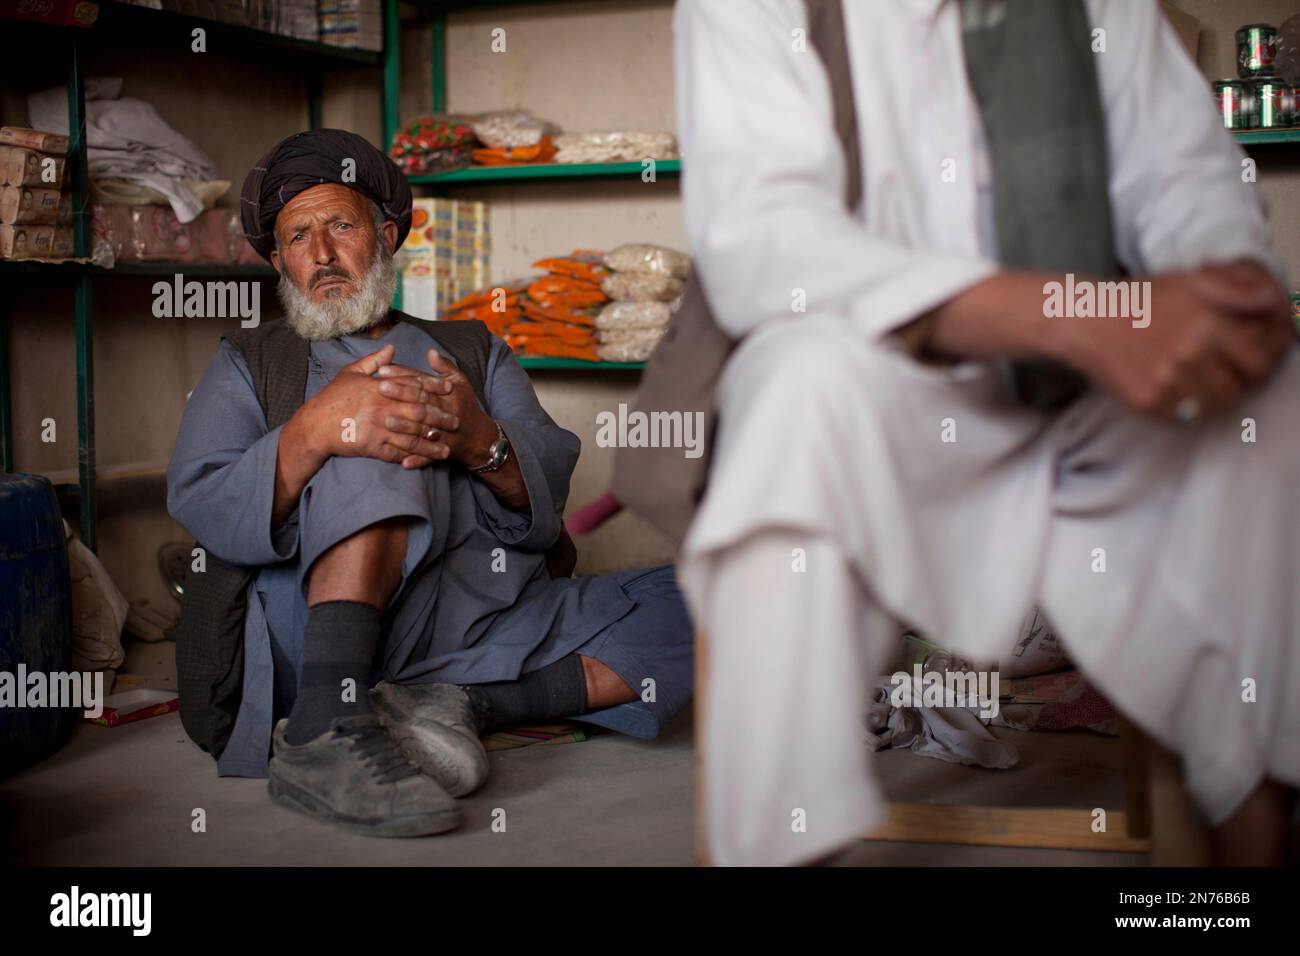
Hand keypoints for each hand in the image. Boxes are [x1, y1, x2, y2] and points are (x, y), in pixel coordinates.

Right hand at [297, 344, 456, 466]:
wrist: (314, 425)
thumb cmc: (332, 398)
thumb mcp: (350, 373)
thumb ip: (374, 361)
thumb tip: (391, 348)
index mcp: (379, 388)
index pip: (413, 385)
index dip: (434, 386)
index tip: (450, 388)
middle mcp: (382, 407)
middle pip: (419, 412)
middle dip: (440, 417)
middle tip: (456, 422)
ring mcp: (378, 428)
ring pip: (412, 437)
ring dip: (431, 444)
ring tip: (446, 449)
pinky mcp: (372, 446)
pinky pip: (396, 453)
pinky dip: (412, 457)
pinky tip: (424, 460)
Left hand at [375, 348, 498, 467]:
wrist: (478, 437)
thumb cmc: (465, 405)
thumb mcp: (460, 382)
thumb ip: (444, 366)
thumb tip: (430, 351)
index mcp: (448, 394)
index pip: (423, 382)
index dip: (403, 376)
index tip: (382, 371)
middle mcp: (447, 413)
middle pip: (421, 403)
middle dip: (400, 396)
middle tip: (378, 389)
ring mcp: (445, 434)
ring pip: (424, 430)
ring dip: (405, 427)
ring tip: (385, 421)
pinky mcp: (443, 452)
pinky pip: (429, 457)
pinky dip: (417, 460)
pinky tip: (402, 461)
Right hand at [1055, 262, 1292, 420]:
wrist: (1087, 319)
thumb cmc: (1141, 299)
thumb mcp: (1192, 280)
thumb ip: (1238, 290)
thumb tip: (1274, 304)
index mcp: (1206, 323)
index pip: (1261, 358)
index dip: (1268, 358)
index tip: (1266, 354)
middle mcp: (1188, 355)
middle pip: (1243, 386)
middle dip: (1247, 379)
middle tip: (1240, 369)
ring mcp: (1167, 383)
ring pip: (1217, 405)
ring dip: (1220, 392)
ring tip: (1208, 375)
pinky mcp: (1148, 403)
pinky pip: (1186, 415)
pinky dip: (1191, 404)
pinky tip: (1181, 383)